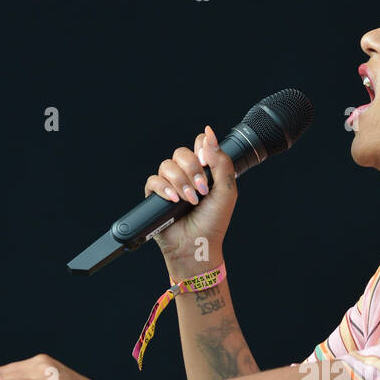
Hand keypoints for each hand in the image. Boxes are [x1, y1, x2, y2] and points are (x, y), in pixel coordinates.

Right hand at [144, 123, 237, 270]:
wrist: (197, 245)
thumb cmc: (213, 222)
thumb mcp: (226, 191)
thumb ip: (221, 162)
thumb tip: (209, 134)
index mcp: (204, 171)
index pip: (199, 145)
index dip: (202, 149)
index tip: (207, 164)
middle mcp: (186, 175)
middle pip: (181, 152)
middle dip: (192, 170)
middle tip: (202, 190)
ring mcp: (170, 185)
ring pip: (167, 166)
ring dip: (180, 182)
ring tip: (190, 200)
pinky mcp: (155, 196)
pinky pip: (153, 180)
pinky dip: (164, 189)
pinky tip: (174, 200)